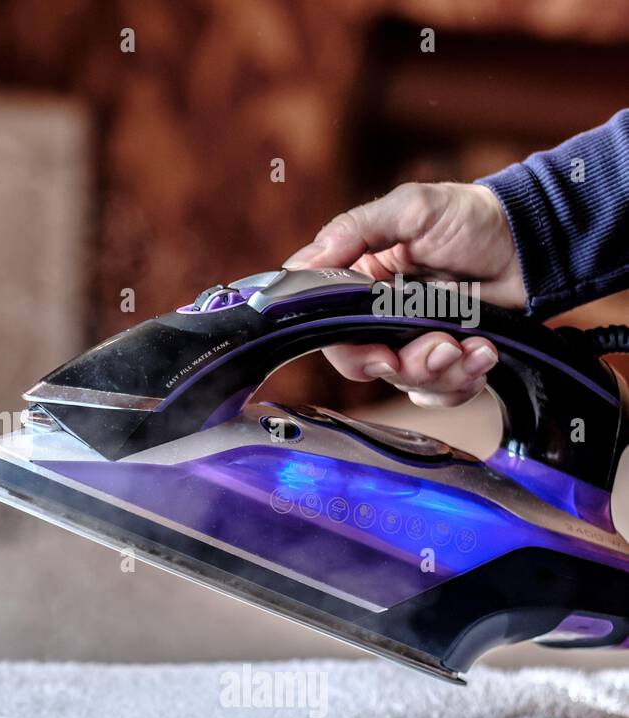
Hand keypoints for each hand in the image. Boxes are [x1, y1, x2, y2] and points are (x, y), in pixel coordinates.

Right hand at [283, 182, 525, 407]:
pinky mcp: (446, 357)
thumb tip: (301, 263)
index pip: (328, 326)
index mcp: (359, 281)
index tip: (379, 353)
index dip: (346, 348)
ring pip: (405, 383)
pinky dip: (463, 381)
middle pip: (365, 363)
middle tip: (439, 347)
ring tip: (474, 346)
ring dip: (442, 373)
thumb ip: (355, 230)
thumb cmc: (472, 216)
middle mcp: (378, 316)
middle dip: (403, 364)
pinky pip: (439, 392)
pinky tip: (484, 353)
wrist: (535, 241)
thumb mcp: (411, 208)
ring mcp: (412, 339)